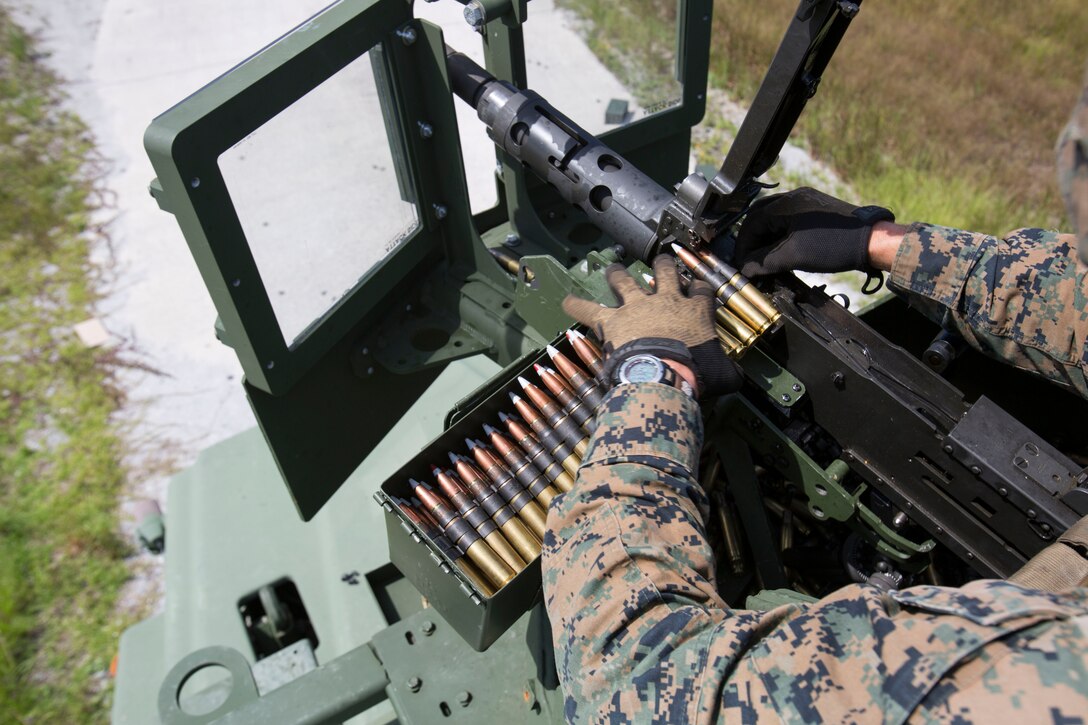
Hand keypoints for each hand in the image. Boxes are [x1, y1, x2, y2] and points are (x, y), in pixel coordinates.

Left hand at [562, 255, 743, 396]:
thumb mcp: (723, 374)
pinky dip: (575, 304)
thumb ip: (730, 372)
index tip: (696, 290)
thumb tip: (738, 379)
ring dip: (618, 274)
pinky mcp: (612, 320)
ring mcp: (637, 306)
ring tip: (613, 269)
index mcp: (695, 311)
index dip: (698, 289)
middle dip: (662, 266)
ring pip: (625, 279)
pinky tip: (565, 301)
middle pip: (665, 271)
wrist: (664, 373)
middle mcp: (666, 300)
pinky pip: (589, 308)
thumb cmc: (696, 374)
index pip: (701, 291)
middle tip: (659, 265)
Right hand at [733, 187, 894, 276]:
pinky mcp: (816, 209)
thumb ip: (764, 262)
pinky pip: (789, 220)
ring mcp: (806, 202)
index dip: (743, 246)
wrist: (871, 240)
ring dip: (766, 239)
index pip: (751, 224)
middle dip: (752, 241)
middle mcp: (794, 197)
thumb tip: (744, 270)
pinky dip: (780, 235)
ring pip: (775, 219)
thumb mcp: (793, 256)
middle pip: (760, 218)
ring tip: (765, 259)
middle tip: (749, 261)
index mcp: (785, 204)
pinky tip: (782, 250)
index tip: (741, 264)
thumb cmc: (834, 245)